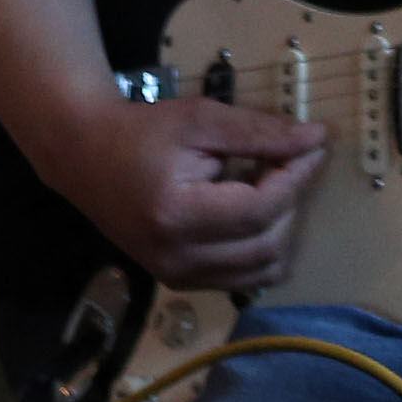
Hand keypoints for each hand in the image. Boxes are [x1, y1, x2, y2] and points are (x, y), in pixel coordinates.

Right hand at [34, 94, 328, 291]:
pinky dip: (261, 248)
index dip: (294, 179)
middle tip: (286, 163)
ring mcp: (177, 277)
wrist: (85, 156)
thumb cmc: (141, 132)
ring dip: (280, 229)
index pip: (258, 210)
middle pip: (266, 244)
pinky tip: (250, 213)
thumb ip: (259, 133)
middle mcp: (176, 259)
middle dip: (290, 202)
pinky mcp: (180, 282)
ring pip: (262, 270)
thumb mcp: (199, 120)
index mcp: (176, 215)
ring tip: (266, 188)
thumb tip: (316, 139)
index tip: (311, 149)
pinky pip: (243, 278)